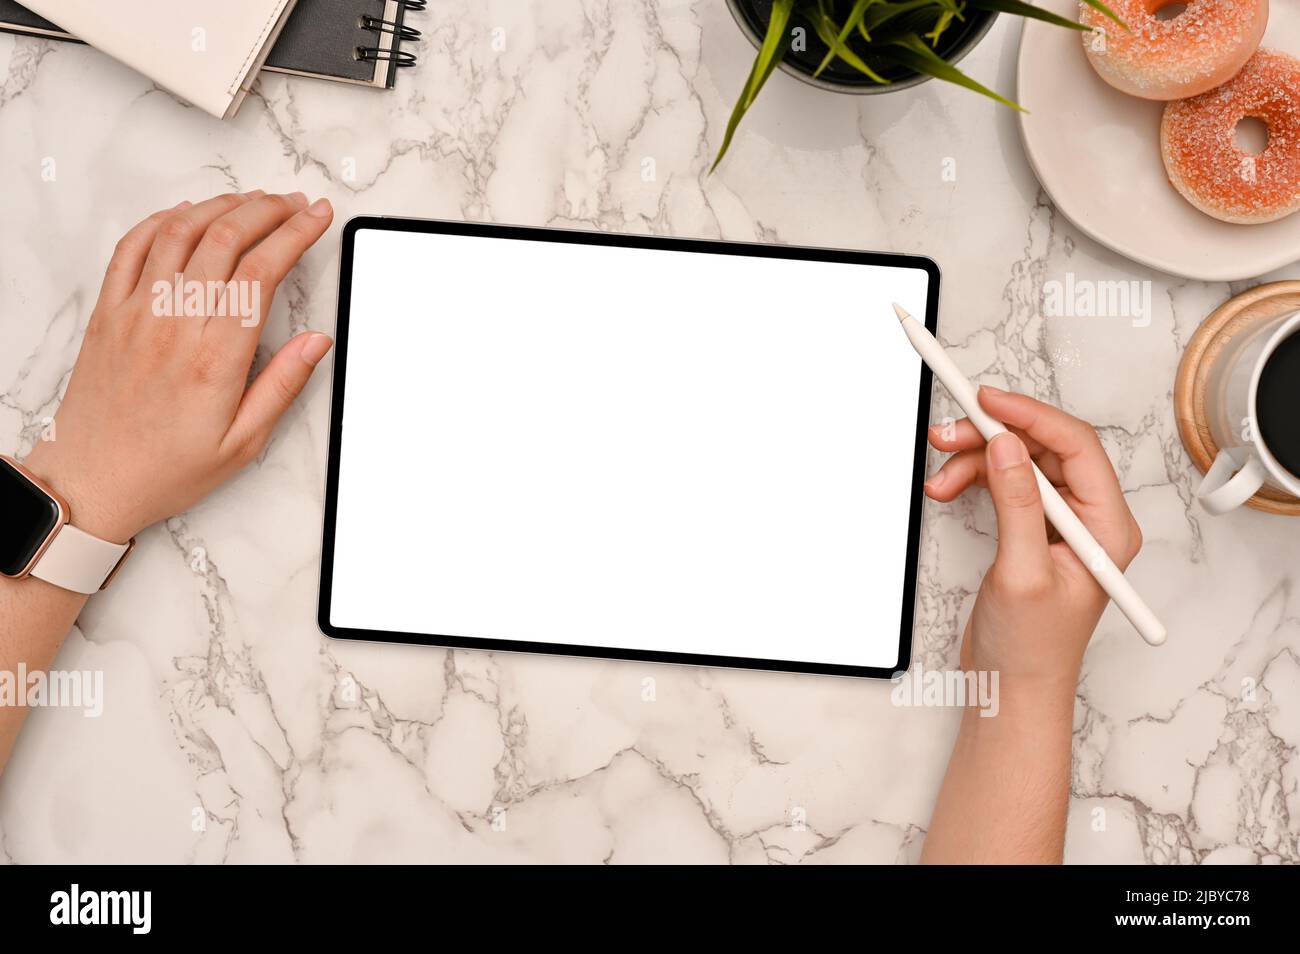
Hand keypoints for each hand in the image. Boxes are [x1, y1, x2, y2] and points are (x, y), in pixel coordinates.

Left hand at [23, 191, 335, 542]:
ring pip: (180, 232)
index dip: (296, 233)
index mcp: (215, 358)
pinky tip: (188, 214)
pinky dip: (163, 219)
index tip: (319, 216)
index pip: (263, 271)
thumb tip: (317, 341)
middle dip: (268, 209)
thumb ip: (283, 385)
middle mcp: (174, 325)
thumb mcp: (244, 442)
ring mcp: (136, 313)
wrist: (93, 479)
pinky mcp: (108, 312)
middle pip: (226, 238)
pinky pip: (132, 247)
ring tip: (252, 201)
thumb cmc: (167, 467)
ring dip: (221, 205)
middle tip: (295, 203)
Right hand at [923, 386, 1142, 693]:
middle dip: (992, 435)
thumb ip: (1016, 505)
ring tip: (939, 476)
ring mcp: (1057, 523)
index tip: (987, 400)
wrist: (1012, 688)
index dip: (1030, 416)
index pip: (1077, 447)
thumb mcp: (1022, 572)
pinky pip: (1002, 483)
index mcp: (1106, 527)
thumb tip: (1009, 447)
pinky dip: (971, 479)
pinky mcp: (1029, 529)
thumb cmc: (1032, 648)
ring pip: (1016, 462)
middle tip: (948, 432)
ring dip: (973, 460)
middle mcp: (1087, 518)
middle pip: (1042, 448)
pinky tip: (946, 489)